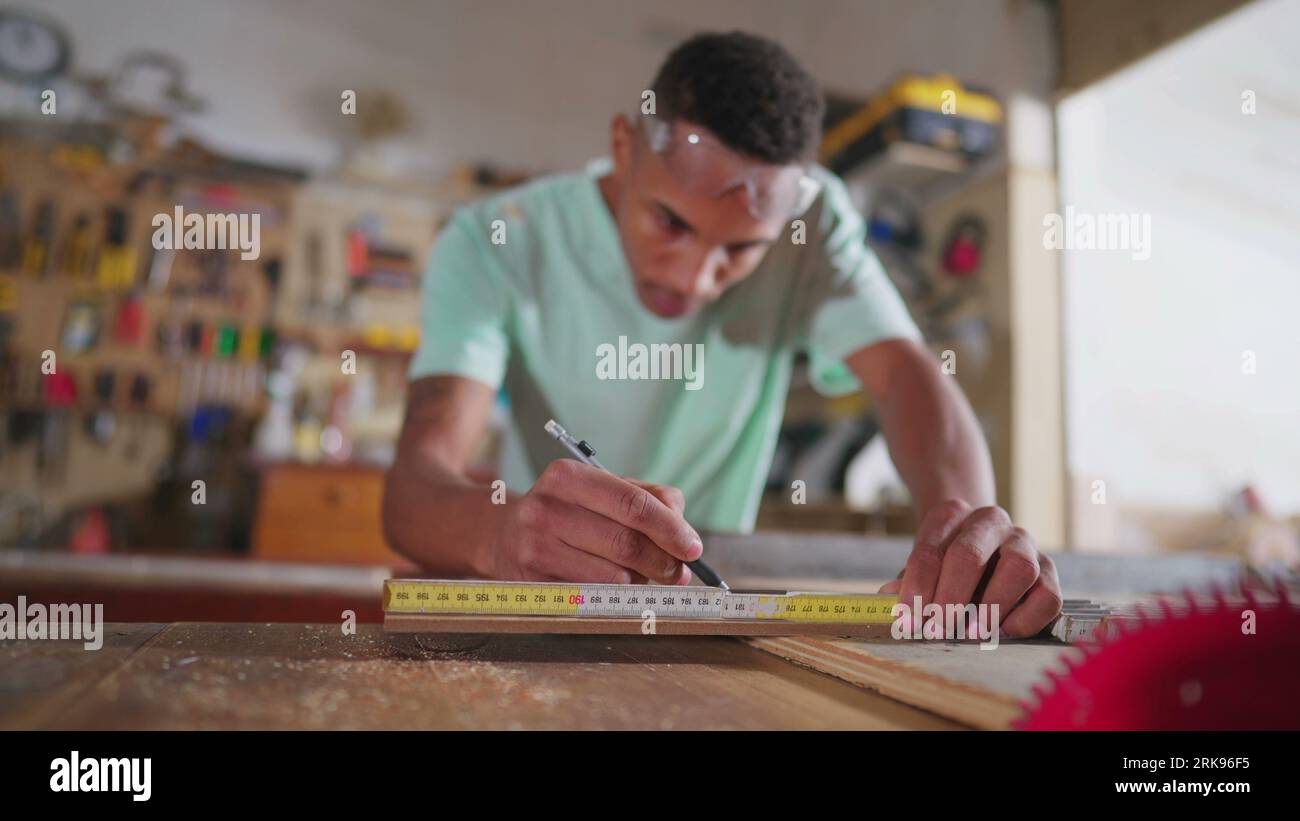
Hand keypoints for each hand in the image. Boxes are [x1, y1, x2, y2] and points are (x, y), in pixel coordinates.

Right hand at [489, 459, 701, 584]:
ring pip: (613, 576)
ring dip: (641, 581)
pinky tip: (618, 586)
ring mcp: (534, 547)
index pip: (633, 504)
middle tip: (679, 571)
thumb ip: (650, 500)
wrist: (502, 535)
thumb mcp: (603, 491)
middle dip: (663, 561)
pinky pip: (594, 596)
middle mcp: (545, 508)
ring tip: (643, 574)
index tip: (693, 548)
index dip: (670, 528)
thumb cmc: (569, 512)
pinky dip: (617, 596)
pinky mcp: (532, 582)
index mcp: (567, 476)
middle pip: (626, 543)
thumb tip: (685, 535)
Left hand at [879, 500, 1062, 637]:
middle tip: (938, 629)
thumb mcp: (923, 565)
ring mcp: (1024, 543)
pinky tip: (1004, 632)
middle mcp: (991, 521)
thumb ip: (908, 581)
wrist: (984, 543)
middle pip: (970, 555)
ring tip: (973, 631)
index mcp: (951, 515)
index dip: (916, 586)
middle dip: (951, 597)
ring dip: (993, 605)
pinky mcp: (1049, 570)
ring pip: (1019, 568)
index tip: (908, 617)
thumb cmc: (946, 561)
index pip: (930, 549)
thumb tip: (887, 598)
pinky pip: (1048, 594)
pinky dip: (1026, 618)